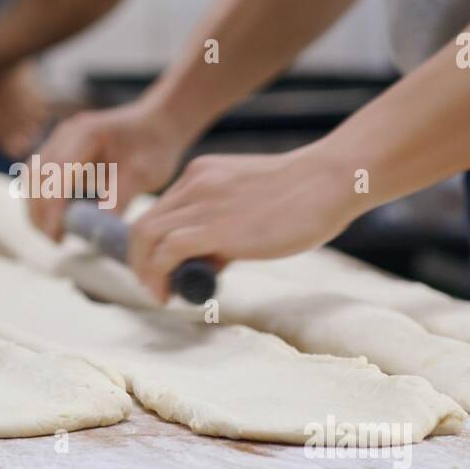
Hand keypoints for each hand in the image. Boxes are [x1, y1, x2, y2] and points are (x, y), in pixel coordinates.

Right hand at [28, 100, 192, 240]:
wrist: (158, 122)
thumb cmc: (154, 145)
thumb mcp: (143, 174)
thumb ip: (118, 200)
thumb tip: (98, 233)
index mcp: (85, 134)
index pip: (56, 173)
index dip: (51, 206)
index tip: (56, 234)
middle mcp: (65, 134)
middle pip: (36, 175)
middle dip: (40, 210)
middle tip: (55, 239)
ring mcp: (60, 140)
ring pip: (32, 176)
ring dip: (37, 206)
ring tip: (54, 233)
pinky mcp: (61, 150)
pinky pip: (41, 176)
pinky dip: (43, 198)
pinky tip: (58, 219)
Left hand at [128, 146, 363, 301]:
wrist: (329, 180)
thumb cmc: (304, 196)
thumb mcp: (250, 201)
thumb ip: (225, 224)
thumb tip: (210, 261)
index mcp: (201, 174)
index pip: (159, 211)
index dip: (152, 245)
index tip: (161, 269)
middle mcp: (194, 184)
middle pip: (143, 224)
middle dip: (140, 261)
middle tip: (154, 286)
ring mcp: (201, 203)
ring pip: (146, 237)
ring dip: (145, 271)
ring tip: (159, 294)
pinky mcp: (214, 227)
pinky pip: (166, 250)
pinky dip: (158, 274)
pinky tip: (169, 293)